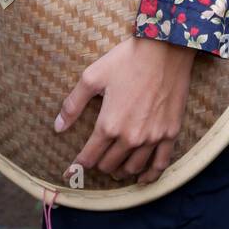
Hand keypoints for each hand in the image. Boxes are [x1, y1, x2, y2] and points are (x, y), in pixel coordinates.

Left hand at [54, 35, 197, 185]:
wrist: (165, 49)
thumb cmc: (127, 59)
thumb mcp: (92, 77)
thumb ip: (73, 104)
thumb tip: (58, 127)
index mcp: (109, 124)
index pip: (89, 156)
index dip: (78, 166)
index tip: (70, 171)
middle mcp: (130, 137)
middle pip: (109, 165)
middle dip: (98, 165)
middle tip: (94, 160)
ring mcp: (152, 137)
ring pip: (132, 168)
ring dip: (120, 171)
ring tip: (114, 167)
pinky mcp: (170, 133)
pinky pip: (160, 165)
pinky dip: (149, 176)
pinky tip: (141, 179)